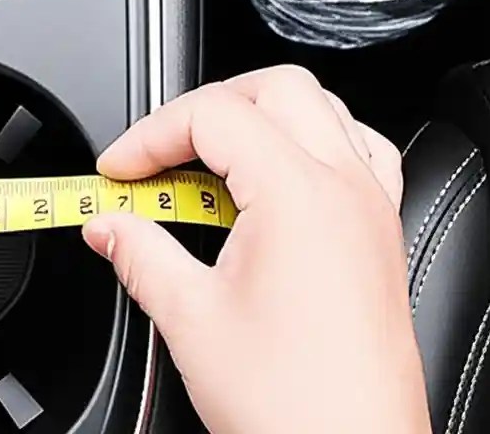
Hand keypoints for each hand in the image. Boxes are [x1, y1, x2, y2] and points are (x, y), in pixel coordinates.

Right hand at [82, 66, 429, 432]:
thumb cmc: (296, 404)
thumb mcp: (191, 319)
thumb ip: (140, 254)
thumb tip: (107, 225)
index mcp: (297, 194)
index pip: (213, 115)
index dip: (150, 135)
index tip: (116, 172)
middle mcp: (345, 187)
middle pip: (274, 87)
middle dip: (205, 106)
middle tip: (157, 151)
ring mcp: (372, 207)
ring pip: (323, 108)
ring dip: (260, 115)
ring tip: (211, 158)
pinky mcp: (382, 235)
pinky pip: (358, 152)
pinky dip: (311, 145)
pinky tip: (278, 180)